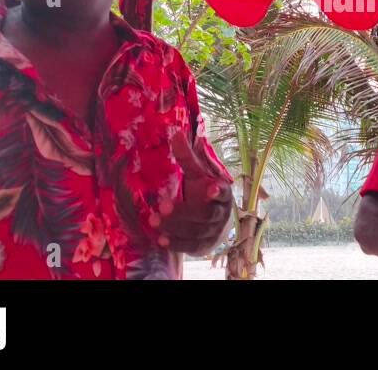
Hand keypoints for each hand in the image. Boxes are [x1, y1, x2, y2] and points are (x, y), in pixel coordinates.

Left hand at [157, 129, 232, 255]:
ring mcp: (213, 231)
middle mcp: (221, 212)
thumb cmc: (203, 192)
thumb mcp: (197, 174)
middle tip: (161, 206)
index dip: (218, 191)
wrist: (215, 223)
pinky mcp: (204, 245)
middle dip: (184, 212)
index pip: (224, 191)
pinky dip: (176, 243)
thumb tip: (175, 132)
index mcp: (222, 192)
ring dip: (174, 227)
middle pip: (205, 214)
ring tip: (153, 220)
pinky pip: (191, 246)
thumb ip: (188, 157)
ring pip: (196, 231)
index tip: (209, 189)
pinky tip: (160, 240)